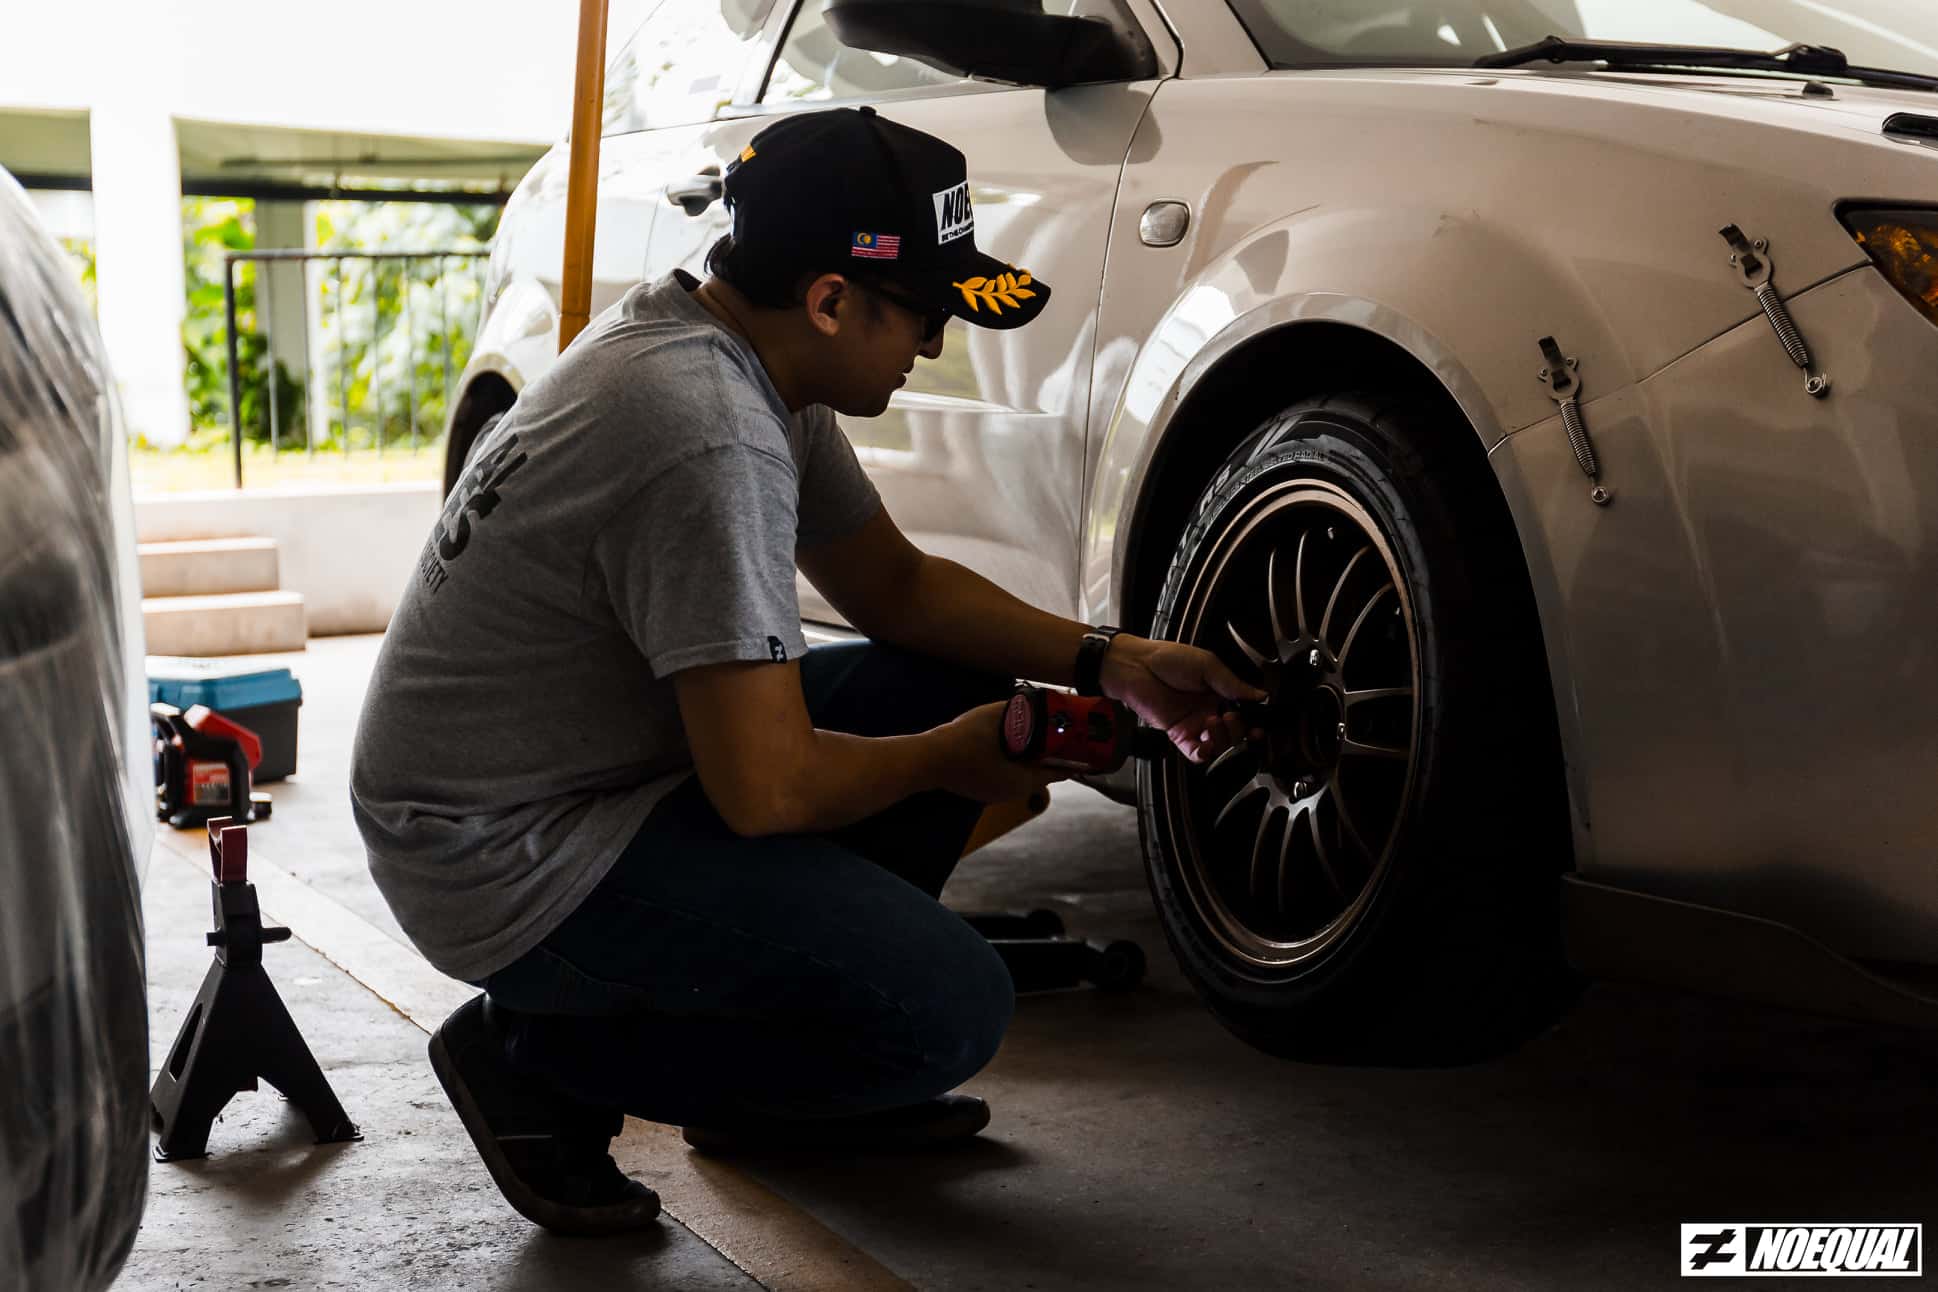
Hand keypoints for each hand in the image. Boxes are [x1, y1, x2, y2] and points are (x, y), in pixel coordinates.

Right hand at [933, 701, 1072, 802]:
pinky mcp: (982, 790)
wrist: (928, 760)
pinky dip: (1015, 764)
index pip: (1060, 771)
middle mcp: (1013, 792)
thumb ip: (1018, 710)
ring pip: (1024, 776)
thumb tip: (1034, 702)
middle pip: (1042, 774)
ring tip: (1038, 740)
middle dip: (1052, 756)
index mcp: (1023, 780)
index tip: (1086, 747)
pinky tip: (1009, 749)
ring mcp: (996, 794)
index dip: (1074, 757)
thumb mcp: (995, 717)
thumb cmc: (963, 740)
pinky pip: (1007, 777)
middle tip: (1060, 736)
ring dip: (1033, 760)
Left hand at [1099, 635, 1267, 764]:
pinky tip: (1206, 742)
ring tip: (1214, 721)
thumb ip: (1233, 683)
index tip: (1259, 722)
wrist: (1136, 666)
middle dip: (1239, 729)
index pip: (1244, 712)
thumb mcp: (1208, 665)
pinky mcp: (1179, 735)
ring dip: (1222, 738)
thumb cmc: (1167, 659)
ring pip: (1219, 745)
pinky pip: (1196, 753)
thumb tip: (1260, 695)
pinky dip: (1204, 753)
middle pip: (1235, 732)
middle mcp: (1208, 710)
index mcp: (1219, 692)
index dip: (1253, 720)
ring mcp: (1194, 724)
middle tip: (1232, 717)